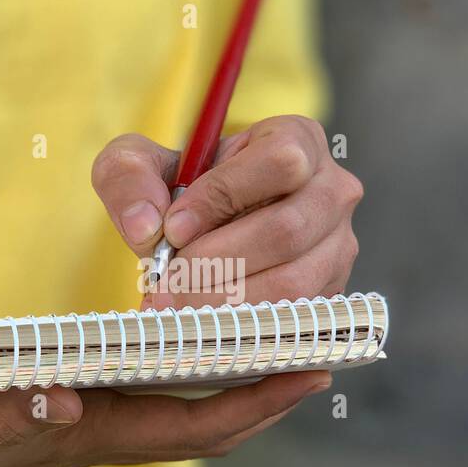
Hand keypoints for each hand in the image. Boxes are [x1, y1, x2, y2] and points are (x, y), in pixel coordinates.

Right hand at [0, 372, 329, 466]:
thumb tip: (65, 392)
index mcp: (76, 438)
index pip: (192, 423)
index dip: (257, 398)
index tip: (317, 364)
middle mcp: (87, 436)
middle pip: (200, 419)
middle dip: (264, 388)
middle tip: (319, 345)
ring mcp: (67, 431)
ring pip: (170, 409)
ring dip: (225, 381)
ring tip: (268, 340)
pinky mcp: (41, 420)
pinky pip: (130, 398)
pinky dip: (172, 374)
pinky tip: (176, 350)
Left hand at [91, 115, 362, 306]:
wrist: (203, 229)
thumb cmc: (179, 188)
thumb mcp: (140, 165)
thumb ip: (128, 177)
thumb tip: (145, 227)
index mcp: (298, 140)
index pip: (279, 162)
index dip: (224, 196)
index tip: (174, 228)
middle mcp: (333, 191)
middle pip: (288, 230)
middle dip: (217, 262)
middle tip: (167, 282)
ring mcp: (339, 246)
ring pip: (294, 282)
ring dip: (227, 301)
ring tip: (177, 307)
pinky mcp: (331, 293)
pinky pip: (294, 319)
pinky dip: (243, 327)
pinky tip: (203, 325)